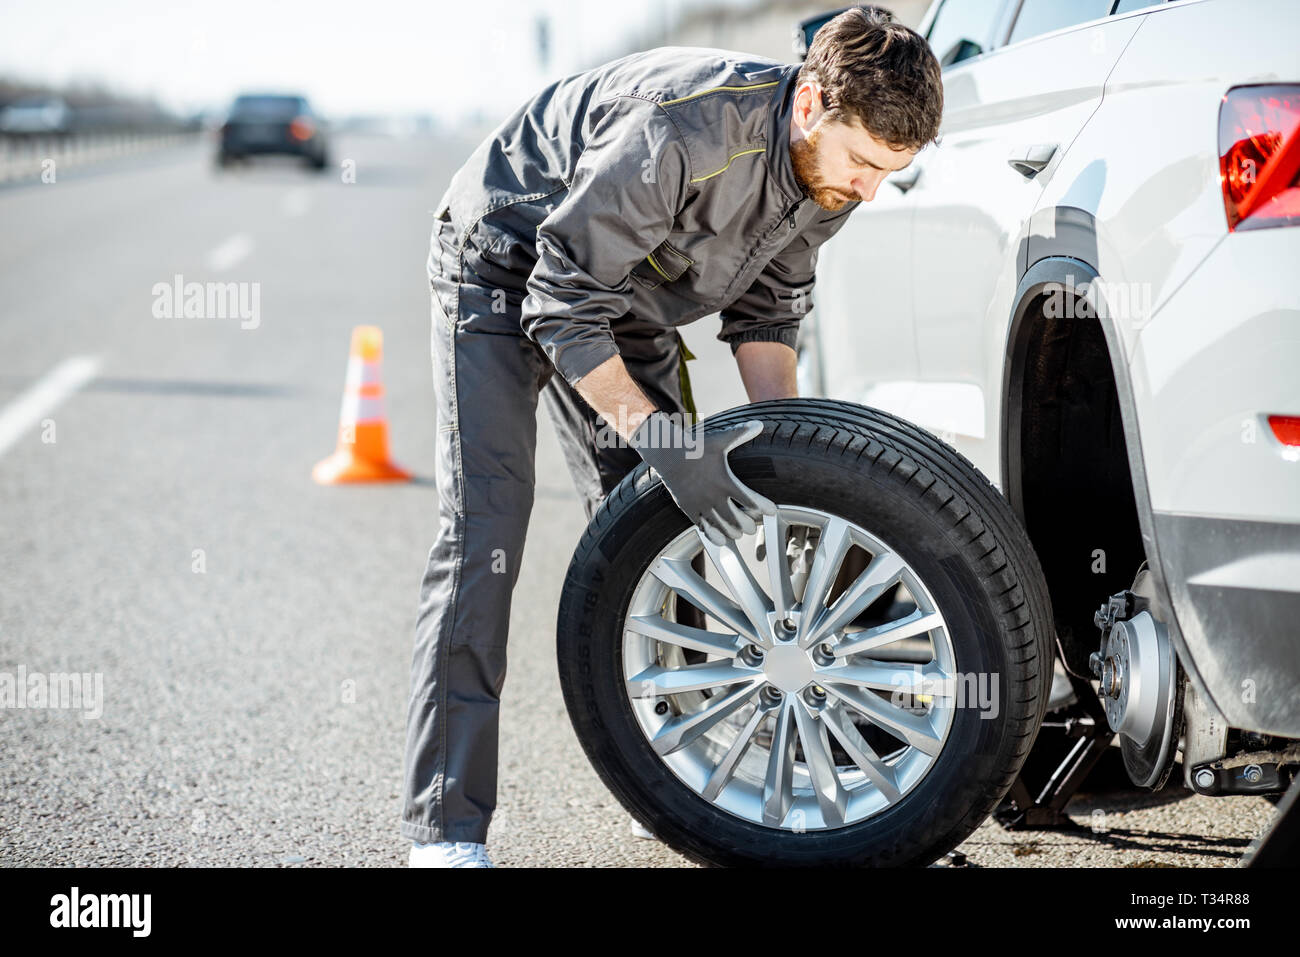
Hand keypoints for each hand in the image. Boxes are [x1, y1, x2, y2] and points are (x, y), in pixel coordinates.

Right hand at [631, 413, 775, 544]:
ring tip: (736, 534)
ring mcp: (700, 504)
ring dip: (730, 533)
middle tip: (752, 527)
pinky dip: (712, 534)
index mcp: (725, 481)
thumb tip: (760, 424)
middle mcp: (714, 496)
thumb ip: (740, 433)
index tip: (772, 512)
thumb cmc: (695, 447)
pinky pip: (702, 527)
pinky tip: (718, 538)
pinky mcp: (688, 508)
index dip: (763, 508)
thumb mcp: (720, 439)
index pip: (751, 500)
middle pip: (736, 520)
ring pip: (720, 526)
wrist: (667, 454)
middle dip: (746, 526)